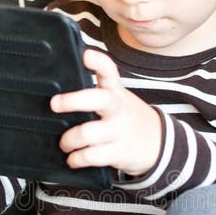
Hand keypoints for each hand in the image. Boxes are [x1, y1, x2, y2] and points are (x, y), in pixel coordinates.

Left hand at [50, 48, 162, 176]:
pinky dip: (76, 159)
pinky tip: (73, 158)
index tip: (86, 55)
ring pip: (86, 133)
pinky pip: (90, 156)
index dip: (98, 62)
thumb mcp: (118, 99)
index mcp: (115, 92)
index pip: (109, 71)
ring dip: (68, 140)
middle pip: (98, 99)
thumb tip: (58, 94)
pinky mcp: (117, 153)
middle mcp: (117, 109)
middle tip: (55, 104)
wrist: (160, 144)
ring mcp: (118, 131)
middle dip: (73, 101)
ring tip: (65, 143)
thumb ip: (95, 92)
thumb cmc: (127, 118)